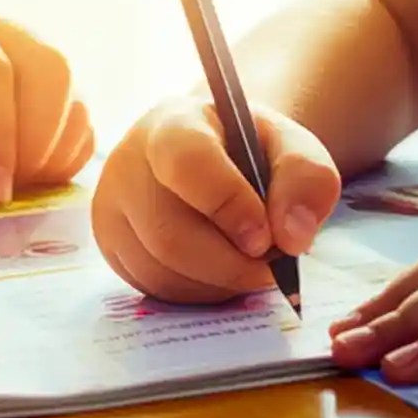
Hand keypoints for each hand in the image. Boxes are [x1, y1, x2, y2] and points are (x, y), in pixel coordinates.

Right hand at [91, 94, 340, 301]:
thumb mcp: (292, 148)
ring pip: (161, 271)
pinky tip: (218, 270)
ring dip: (217, 283)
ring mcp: (109, 208)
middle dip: (230, 265)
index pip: (186, 163)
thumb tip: (291, 238)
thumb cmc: (251, 151)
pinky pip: (153, 289)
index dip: (227, 205)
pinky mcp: (110, 245)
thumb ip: (307, 179)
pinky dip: (197, 292)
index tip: (266, 239)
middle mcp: (126, 164)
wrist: (213, 156)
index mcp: (173, 125)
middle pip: (168, 235)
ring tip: (247, 263)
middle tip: (270, 265)